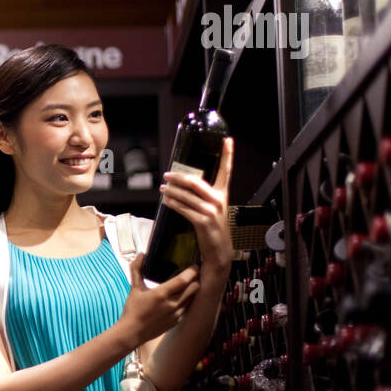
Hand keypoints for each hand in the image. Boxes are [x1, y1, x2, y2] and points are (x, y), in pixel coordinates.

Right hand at [120, 252, 199, 348]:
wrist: (132, 333)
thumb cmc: (132, 310)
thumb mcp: (134, 288)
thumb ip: (137, 269)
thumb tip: (141, 255)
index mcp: (161, 294)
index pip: (183, 280)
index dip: (192, 271)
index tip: (195, 265)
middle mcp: (172, 304)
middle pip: (193, 288)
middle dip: (196, 279)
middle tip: (194, 273)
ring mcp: (176, 314)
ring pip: (192, 298)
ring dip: (192, 290)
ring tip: (190, 283)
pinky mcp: (177, 321)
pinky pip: (187, 307)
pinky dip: (187, 300)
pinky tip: (182, 297)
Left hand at [160, 137, 233, 272]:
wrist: (218, 250)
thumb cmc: (212, 227)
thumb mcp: (212, 209)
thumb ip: (203, 196)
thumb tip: (183, 184)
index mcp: (223, 194)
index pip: (227, 171)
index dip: (228, 154)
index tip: (228, 140)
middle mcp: (218, 200)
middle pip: (195, 182)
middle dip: (178, 177)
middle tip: (167, 175)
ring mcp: (211, 211)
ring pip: (186, 195)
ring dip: (171, 191)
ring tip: (162, 189)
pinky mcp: (202, 221)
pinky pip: (184, 208)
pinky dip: (173, 203)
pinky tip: (166, 201)